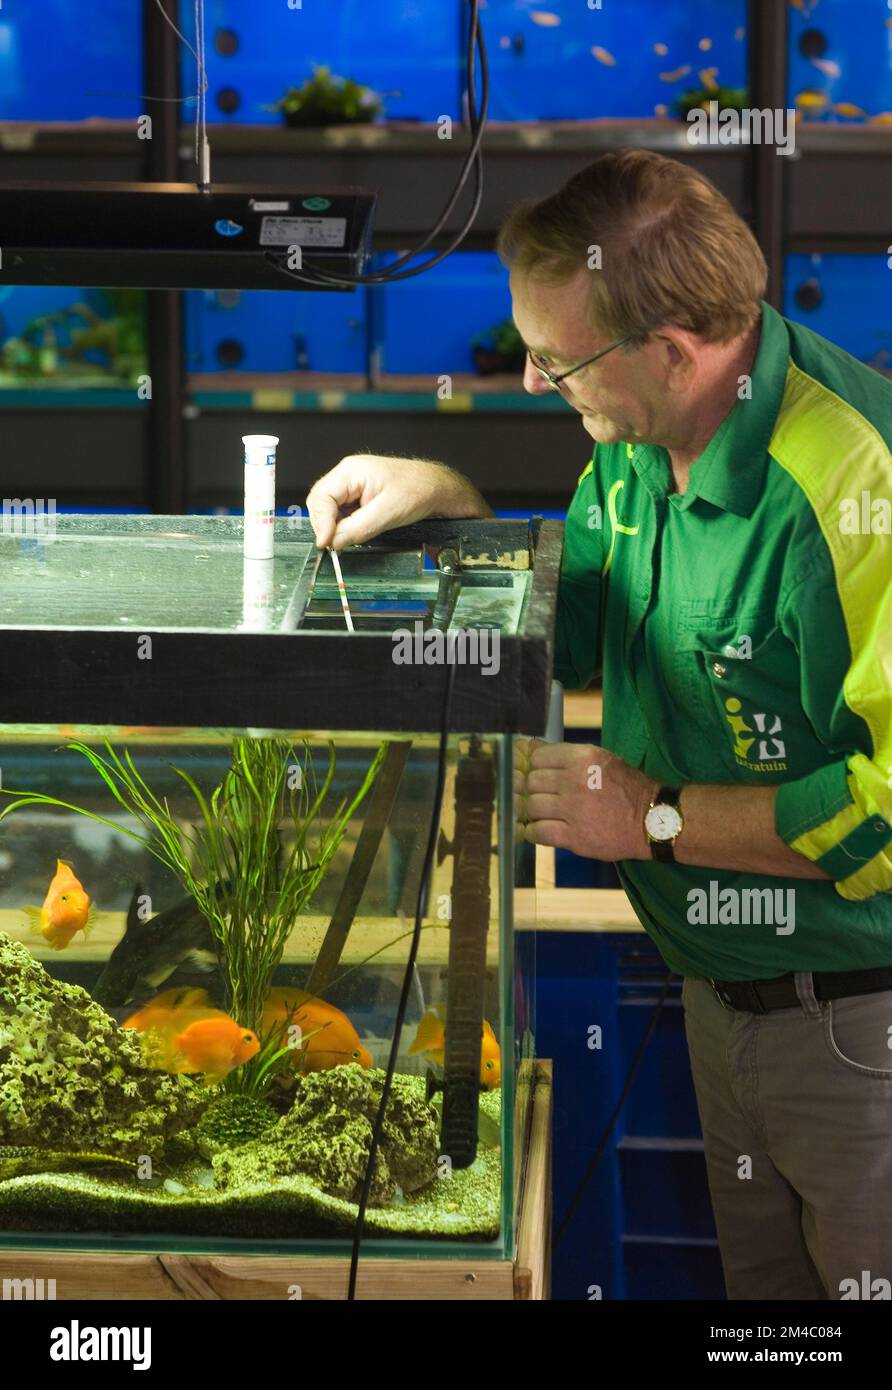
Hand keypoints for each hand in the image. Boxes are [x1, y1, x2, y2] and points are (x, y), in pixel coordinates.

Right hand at [306, 454, 491, 549]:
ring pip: (329, 511)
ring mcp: (352, 486)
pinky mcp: (358, 497)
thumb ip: (357, 529)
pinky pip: (341, 513)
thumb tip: (333, 542)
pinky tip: (355, 533)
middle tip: (335, 546)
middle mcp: (348, 476)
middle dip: (326, 526)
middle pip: (320, 504)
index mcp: (351, 471)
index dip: (321, 523)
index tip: (326, 544)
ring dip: (335, 528)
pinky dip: (344, 527)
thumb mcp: (387, 514)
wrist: (438, 489)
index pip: (321, 498)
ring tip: (349, 539)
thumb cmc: (419, 491)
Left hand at [514, 740, 658, 861]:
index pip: (538, 757)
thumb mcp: (601, 760)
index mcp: (583, 757)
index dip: (533, 767)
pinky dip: (532, 832)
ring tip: (538, 814)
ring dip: (531, 811)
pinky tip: (537, 831)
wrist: (652, 820)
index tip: (535, 776)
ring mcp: (574, 809)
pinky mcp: (575, 836)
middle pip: (532, 782)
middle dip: (530, 790)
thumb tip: (529, 749)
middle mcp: (576, 780)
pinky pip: (538, 832)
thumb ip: (567, 756)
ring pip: (531, 806)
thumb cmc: (627, 788)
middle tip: (536, 797)